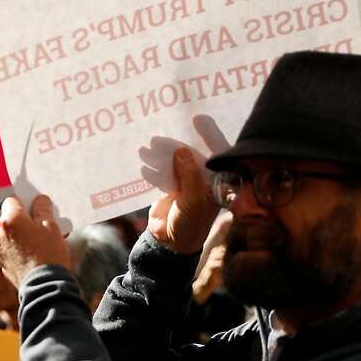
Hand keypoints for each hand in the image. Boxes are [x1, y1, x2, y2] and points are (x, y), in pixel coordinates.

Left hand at [0, 195, 70, 287]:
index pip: (12, 200)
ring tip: (43, 244)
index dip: (25, 203)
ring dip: (23, 237)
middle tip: (43, 227)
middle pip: (11, 220)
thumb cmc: (48, 253)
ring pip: (11, 237)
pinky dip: (20, 251)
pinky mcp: (2, 265)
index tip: (37, 208)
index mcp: (11, 219)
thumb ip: (43, 209)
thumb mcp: (51, 226)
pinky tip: (36, 256)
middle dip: (25, 221)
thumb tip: (39, 200)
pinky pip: (11, 252)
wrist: (43, 286)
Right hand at [146, 116, 224, 254]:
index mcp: (216, 180)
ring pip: (174, 161)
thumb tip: (182, 150)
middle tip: (160, 133)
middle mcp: (203, 178)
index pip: (216, 151)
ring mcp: (186, 182)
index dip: (209, 133)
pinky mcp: (171, 188)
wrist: (170, 243)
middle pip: (192, 153)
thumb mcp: (193, 200)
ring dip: (160, 155)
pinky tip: (144, 164)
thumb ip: (189, 175)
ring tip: (146, 148)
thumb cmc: (189, 223)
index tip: (198, 117)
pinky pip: (163, 172)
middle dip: (176, 143)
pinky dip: (153, 168)